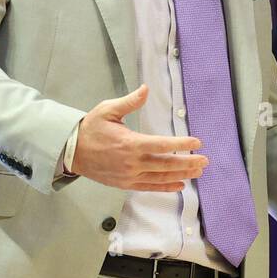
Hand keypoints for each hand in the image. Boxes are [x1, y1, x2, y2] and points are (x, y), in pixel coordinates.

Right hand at [71, 84, 208, 190]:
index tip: (197, 143)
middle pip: (166, 164)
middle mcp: (132, 162)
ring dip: (181, 175)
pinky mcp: (125, 184)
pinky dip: (165, 187)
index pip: (162, 145)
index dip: (182, 144)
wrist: (71, 151)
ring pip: (160, 177)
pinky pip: (149, 187)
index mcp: (130, 143)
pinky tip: (179, 185)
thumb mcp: (108, 110)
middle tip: (205, 161)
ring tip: (198, 172)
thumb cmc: (91, 128)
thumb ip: (129, 102)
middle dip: (188, 163)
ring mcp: (129, 175)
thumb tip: (145, 89)